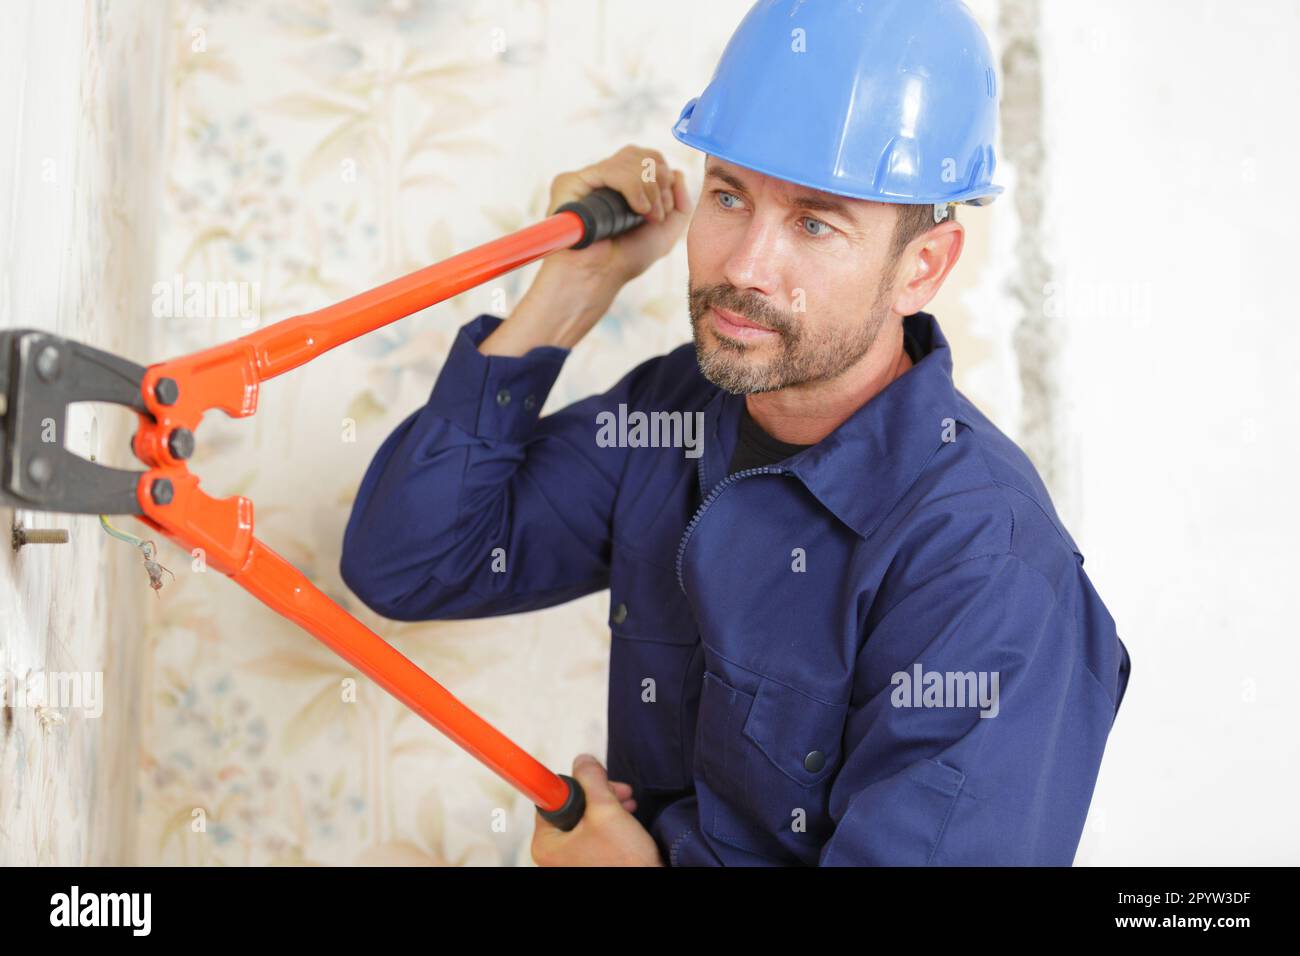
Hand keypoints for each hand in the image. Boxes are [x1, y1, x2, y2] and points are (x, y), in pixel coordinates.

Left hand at [531, 753, 664, 866]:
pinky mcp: (588, 860)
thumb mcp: (606, 809)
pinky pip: (594, 831)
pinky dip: (610, 819)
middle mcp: (554, 853)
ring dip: (608, 804)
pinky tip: (626, 815)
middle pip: (570, 806)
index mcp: (546, 844)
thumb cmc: (624, 860)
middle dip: (599, 793)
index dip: (575, 784)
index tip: (592, 778)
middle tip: (619, 791)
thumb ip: (591, 779)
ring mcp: (571, 858)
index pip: (550, 798)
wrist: (649, 881)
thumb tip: (582, 761)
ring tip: (628, 804)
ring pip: (585, 817)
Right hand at [541, 144, 692, 295]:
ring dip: (649, 189)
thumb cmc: (628, 257)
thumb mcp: (666, 230)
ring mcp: (588, 177)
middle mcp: (605, 177)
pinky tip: (637, 209)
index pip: (650, 158)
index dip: (664, 178)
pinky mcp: (570, 181)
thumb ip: (680, 201)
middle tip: (656, 214)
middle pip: (643, 153)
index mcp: (624, 184)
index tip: (663, 212)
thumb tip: (677, 171)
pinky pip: (612, 169)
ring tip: (646, 216)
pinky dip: (633, 188)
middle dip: (660, 182)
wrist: (601, 276)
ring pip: (631, 158)